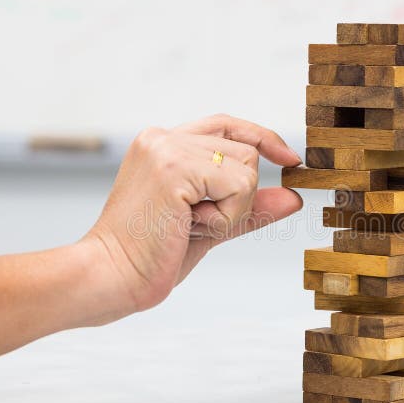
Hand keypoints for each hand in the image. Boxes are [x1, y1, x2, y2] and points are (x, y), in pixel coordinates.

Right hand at [83, 114, 302, 320]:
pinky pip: (239, 187)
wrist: (109, 278)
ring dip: (231, 209)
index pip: (226, 124)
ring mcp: (167, 149)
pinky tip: (187, 227)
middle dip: (239, 196)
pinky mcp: (174, 168)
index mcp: (162, 144)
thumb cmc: (150, 257)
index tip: (289, 159)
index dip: (262, 137)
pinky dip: (225, 217)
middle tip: (196, 222)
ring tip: (188, 225)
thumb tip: (293, 197)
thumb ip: (248, 207)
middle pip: (245, 151)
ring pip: (246, 168)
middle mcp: (163, 137)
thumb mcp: (211, 226)